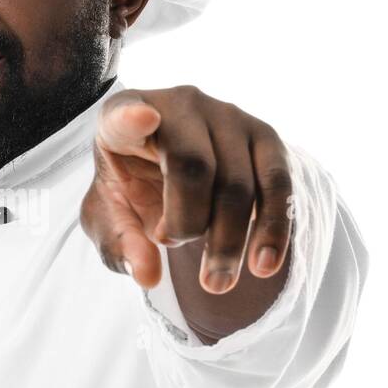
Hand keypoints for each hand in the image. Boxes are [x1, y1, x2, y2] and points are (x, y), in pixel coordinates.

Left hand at [80, 86, 292, 294]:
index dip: (131, 118)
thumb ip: (120, 244)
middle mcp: (179, 104)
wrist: (171, 169)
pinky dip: (272, 228)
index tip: (139, 118)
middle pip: (192, 166)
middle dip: (189, 224)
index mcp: (121, 118)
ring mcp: (227, 115)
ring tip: (216, 283)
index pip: (123, 114)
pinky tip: (263, 265)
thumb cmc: (131, 188)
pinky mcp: (263, 136)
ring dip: (228, 240)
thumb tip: (147, 275)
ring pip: (238, 182)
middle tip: (172, 252)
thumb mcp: (109, 218)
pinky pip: (277, 184)